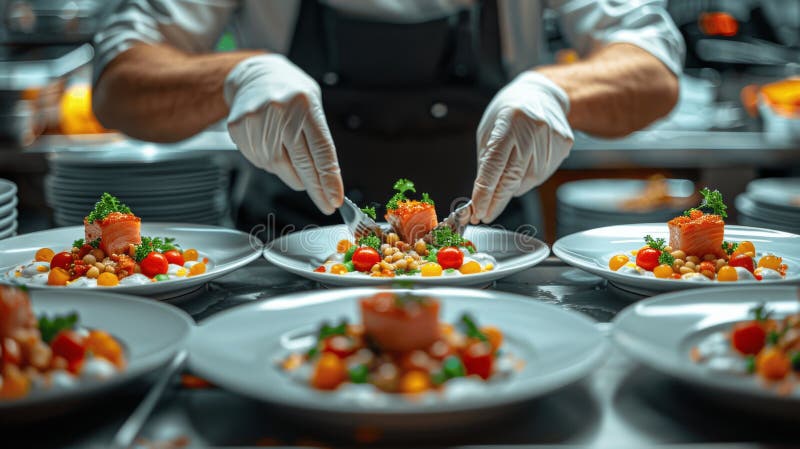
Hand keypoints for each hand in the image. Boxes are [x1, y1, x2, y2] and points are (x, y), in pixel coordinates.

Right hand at [224, 54, 343, 214]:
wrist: (254, 75)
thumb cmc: (290, 93)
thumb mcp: (313, 106)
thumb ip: (318, 140)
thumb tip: (325, 180)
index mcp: (304, 104)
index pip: (321, 149)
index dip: (329, 179)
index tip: (334, 199)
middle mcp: (280, 110)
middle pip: (300, 162)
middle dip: (314, 188)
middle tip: (323, 201)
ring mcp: (256, 119)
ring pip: (278, 166)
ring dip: (291, 175)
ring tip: (294, 163)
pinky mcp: (239, 128)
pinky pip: (259, 160)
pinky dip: (270, 165)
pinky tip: (273, 150)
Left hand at [471, 71, 573, 222]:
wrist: (542, 94)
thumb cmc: (509, 112)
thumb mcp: (488, 130)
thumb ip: (486, 161)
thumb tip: (483, 194)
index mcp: (508, 124)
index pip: (494, 166)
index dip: (485, 193)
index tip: (478, 211)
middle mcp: (532, 130)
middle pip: (512, 178)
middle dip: (496, 201)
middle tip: (486, 215)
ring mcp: (551, 138)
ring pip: (528, 180)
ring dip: (513, 188)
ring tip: (507, 178)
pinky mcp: (564, 144)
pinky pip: (542, 174)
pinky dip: (528, 179)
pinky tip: (524, 167)